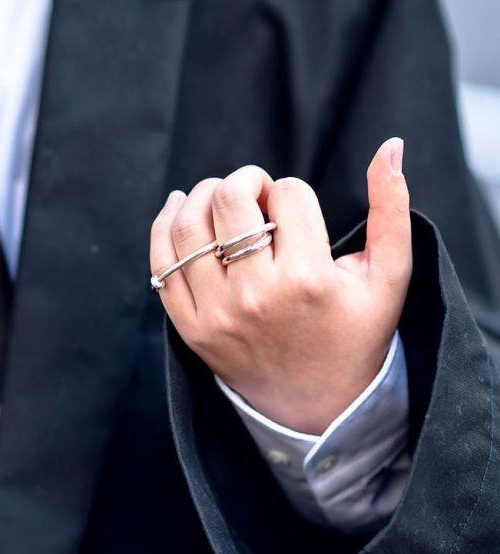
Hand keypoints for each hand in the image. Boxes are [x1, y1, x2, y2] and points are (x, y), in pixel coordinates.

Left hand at [150, 139, 411, 434]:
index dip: (293, 191)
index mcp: (308, 279)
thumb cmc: (357, 332)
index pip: (288, 193)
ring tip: (225, 200)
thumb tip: (390, 146)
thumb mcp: (390, 275)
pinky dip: (165, 226)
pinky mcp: (191, 329)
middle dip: (247, 180)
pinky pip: (160, 264)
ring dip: (203, 195)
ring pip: (188, 225)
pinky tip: (180, 208)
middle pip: (230, 198)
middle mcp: (257, 296)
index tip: (298, 213)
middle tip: (259, 194)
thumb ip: (392, 208)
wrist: (320, 406)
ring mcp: (218, 314)